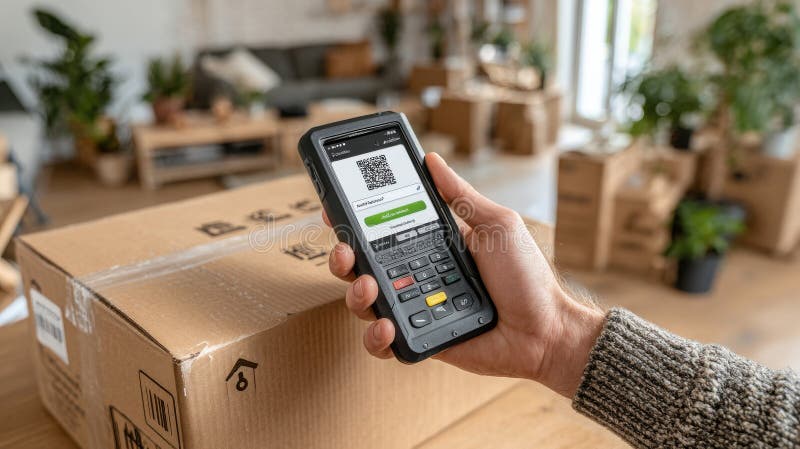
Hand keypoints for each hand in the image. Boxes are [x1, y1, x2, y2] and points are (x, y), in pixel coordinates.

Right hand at [325, 153, 604, 397]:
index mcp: (430, 244)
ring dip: (355, 295)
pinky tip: (387, 327)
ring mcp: (415, 308)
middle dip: (343, 257)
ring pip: (365, 303)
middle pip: (362, 265)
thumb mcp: (494, 223)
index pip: (380, 230)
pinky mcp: (419, 340)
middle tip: (344, 251)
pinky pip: (383, 343)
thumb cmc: (526, 276)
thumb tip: (432, 160)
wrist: (545, 329)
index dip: (353, 222)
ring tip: (370, 288)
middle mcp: (416, 274)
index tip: (334, 209)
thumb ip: (460, 196)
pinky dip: (375, 338)